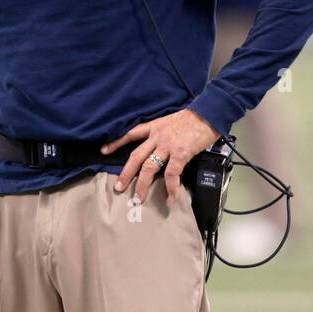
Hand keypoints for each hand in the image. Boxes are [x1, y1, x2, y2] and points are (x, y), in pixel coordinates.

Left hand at [103, 109, 219, 204]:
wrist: (209, 113)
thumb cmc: (193, 117)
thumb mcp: (172, 121)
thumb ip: (163, 132)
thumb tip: (160, 145)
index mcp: (155, 127)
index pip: (130, 134)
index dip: (116, 142)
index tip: (104, 150)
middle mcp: (157, 136)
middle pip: (136, 156)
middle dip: (126, 173)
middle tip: (119, 187)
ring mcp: (168, 145)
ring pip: (149, 167)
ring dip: (142, 185)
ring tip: (138, 198)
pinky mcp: (181, 153)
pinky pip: (172, 173)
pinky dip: (171, 186)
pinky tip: (171, 196)